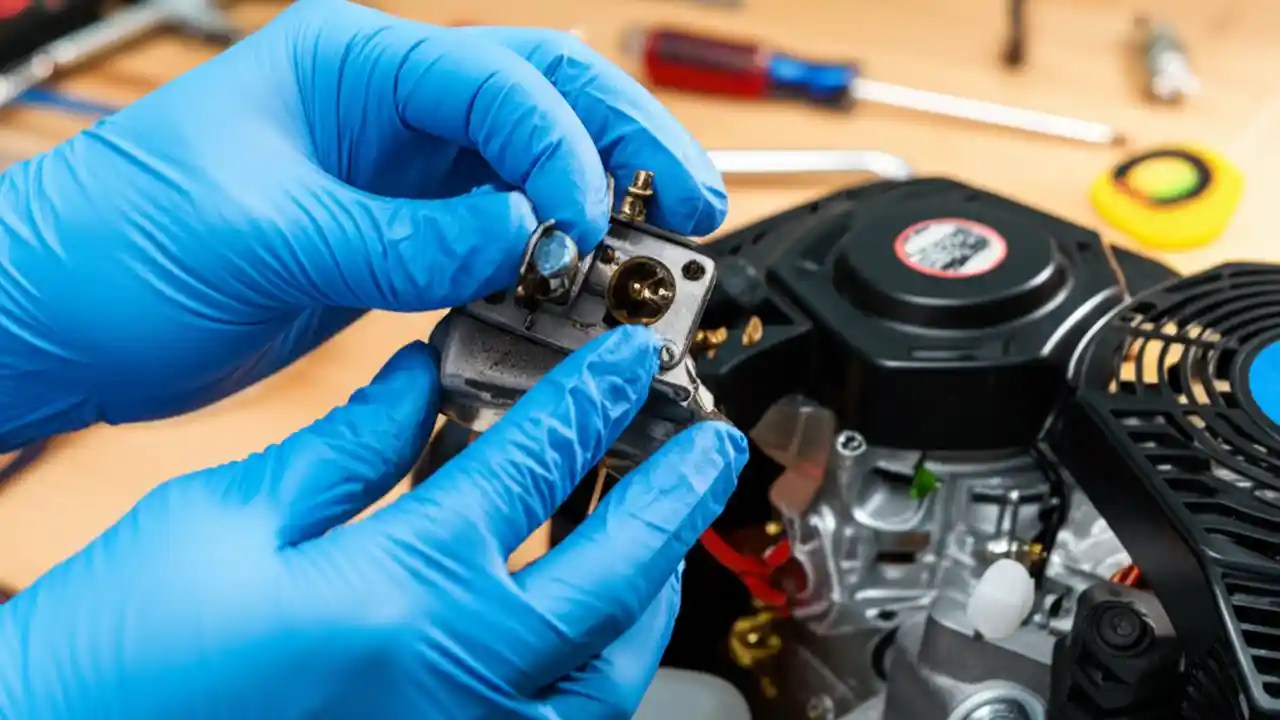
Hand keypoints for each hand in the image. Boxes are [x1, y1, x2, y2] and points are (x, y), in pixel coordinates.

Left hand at [0, 0, 726, 450]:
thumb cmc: (114, 244)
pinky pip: (504, 236)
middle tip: (697, 206)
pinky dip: (551, 264)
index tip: (589, 225)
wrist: (63, 318)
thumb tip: (520, 238)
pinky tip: (583, 291)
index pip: (499, 82)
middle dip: (630, 147)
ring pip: (539, 170)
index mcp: (352, 63)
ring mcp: (404, 172)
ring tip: (659, 258)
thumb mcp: (258, 231)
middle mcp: (391, 108)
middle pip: (548, 101)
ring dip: (605, 211)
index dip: (562, 151)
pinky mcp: (404, 234)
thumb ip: (399, 238)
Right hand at [0, 327, 747, 718]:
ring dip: (650, 591)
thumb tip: (418, 383)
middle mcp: (454, 682)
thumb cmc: (119, 657)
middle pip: (611, 577)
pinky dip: (595, 670)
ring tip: (666, 535)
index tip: (626, 360)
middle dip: (674, 499)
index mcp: (399, 594)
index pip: (531, 470)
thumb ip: (350, 447)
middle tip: (709, 447)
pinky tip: (589, 631)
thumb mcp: (228, 518)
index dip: (589, 400)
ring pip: (608, 673)